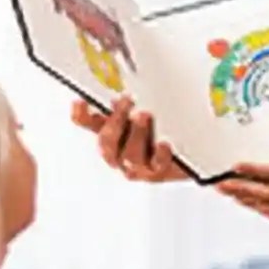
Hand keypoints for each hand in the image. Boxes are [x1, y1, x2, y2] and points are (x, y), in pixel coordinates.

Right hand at [70, 98, 184, 181]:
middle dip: (115, 121)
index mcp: (111, 132)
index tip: (81, 102)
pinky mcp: (157, 173)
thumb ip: (127, 104)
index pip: (87, 123)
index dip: (81, 115)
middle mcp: (119, 152)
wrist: (187, 151)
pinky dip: (160, 153)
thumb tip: (118, 96)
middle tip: (127, 102)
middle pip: (106, 143)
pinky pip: (156, 166)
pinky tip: (164, 144)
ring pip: (129, 157)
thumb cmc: (161, 128)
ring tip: (145, 115)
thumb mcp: (141, 110)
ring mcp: (136, 166)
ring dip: (137, 134)